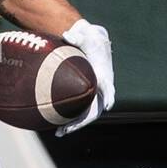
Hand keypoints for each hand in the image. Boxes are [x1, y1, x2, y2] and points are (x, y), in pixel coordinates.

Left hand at [56, 18, 114, 136]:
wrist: (93, 44)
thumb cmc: (89, 39)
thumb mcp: (85, 35)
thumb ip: (77, 36)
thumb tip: (67, 34)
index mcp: (103, 74)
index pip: (108, 86)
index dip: (109, 96)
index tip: (108, 105)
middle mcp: (101, 88)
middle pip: (95, 109)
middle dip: (83, 121)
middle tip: (69, 129)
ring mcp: (94, 94)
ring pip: (86, 114)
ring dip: (74, 125)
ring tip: (59, 133)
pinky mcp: (85, 97)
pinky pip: (79, 112)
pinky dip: (69, 120)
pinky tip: (57, 127)